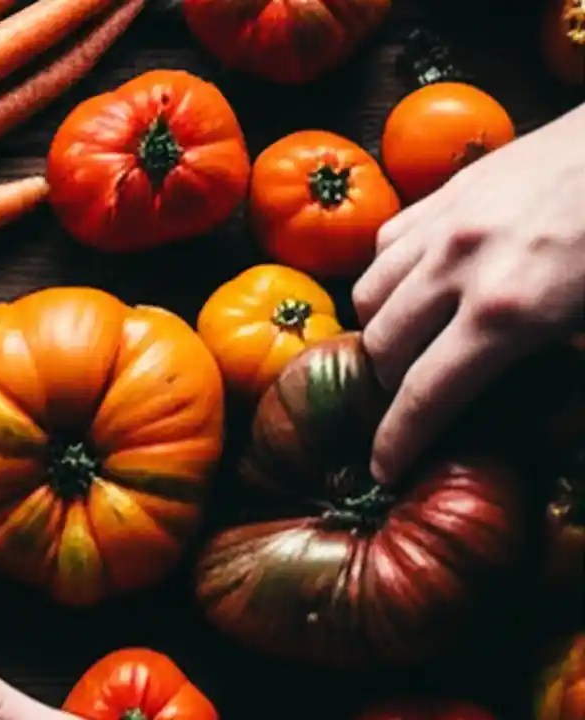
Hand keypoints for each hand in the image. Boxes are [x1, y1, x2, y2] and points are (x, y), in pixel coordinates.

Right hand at [353, 102, 584, 483]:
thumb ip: (575, 392)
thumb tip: (544, 437)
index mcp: (508, 314)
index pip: (424, 395)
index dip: (398, 441)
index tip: (383, 471)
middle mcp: (458, 269)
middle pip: (383, 348)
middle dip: (389, 388)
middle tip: (413, 403)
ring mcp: (446, 223)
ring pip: (369, 295)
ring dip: (380, 332)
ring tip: (407, 347)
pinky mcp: (447, 190)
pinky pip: (385, 245)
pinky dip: (388, 276)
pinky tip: (416, 286)